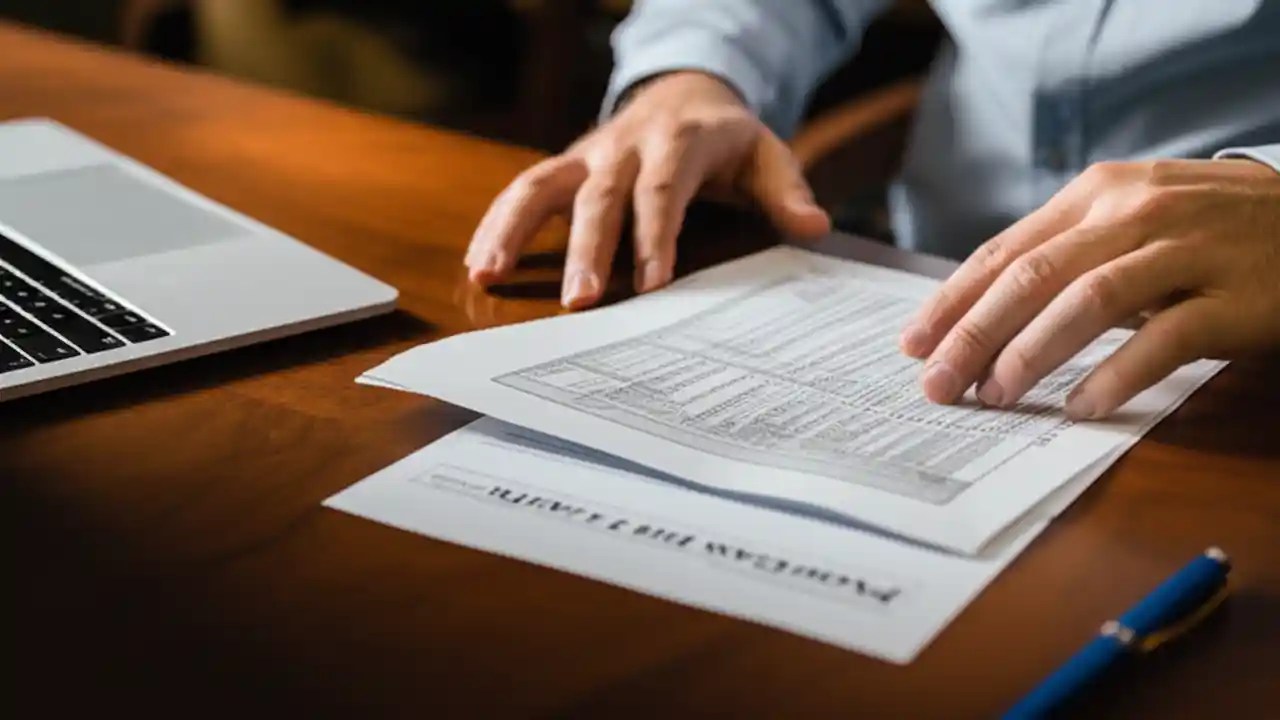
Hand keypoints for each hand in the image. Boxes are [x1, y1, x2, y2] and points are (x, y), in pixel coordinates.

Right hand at [465, 71, 830, 308]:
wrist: (683, 92)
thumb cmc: (726, 140)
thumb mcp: (766, 155)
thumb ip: (786, 190)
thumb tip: (815, 227)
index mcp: (679, 140)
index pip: (664, 188)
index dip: (656, 234)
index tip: (652, 283)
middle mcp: (625, 144)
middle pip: (600, 195)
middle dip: (587, 248)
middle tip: (580, 302)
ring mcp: (588, 155)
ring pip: (541, 184)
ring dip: (513, 230)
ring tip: (488, 277)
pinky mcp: (565, 167)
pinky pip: (523, 191)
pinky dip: (496, 224)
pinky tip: (479, 266)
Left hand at [900, 158, 1279, 418]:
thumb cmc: (1209, 229)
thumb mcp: (1132, 220)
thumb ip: (1066, 254)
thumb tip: (984, 313)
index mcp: (1098, 194)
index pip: (1005, 251)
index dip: (953, 300)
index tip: (914, 344)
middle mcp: (1135, 212)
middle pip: (1032, 276)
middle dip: (974, 334)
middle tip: (938, 384)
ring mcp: (1187, 249)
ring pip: (1088, 300)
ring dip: (1031, 353)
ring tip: (996, 396)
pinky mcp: (1234, 295)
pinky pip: (1164, 338)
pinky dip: (1116, 374)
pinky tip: (1080, 406)